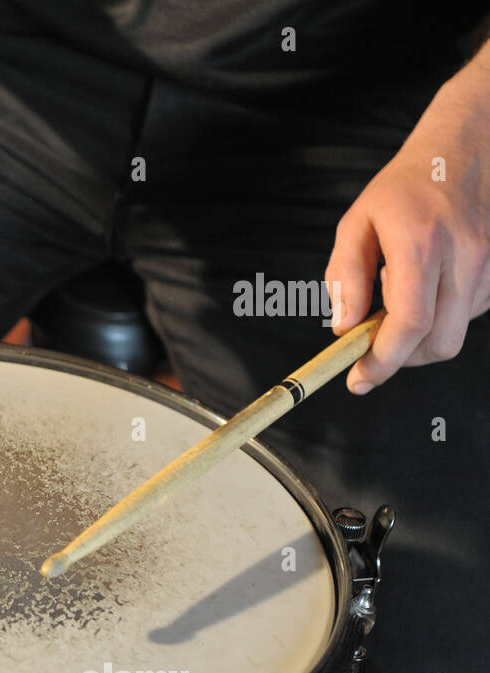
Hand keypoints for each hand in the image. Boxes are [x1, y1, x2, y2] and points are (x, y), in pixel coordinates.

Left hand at [326, 55, 489, 393]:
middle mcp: (466, 257)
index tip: (358, 379)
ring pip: (457, 331)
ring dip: (422, 336)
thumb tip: (345, 326)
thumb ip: (346, 277)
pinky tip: (427, 291)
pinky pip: (471, 314)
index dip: (382, 361)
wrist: (464, 148)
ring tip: (397, 304)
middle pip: (440, 342)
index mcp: (423, 244)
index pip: (409, 324)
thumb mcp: (357, 223)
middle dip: (403, 359)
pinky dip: (444, 317)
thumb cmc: (405, 186)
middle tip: (372, 351)